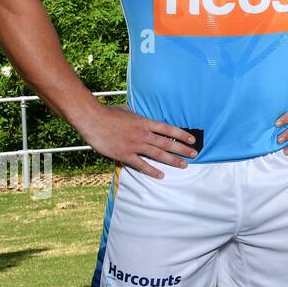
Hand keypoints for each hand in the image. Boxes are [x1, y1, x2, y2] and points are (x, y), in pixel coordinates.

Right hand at [76, 105, 197, 178]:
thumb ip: (138, 118)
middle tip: (194, 154)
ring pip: (158, 154)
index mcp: (145, 122)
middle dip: (182, 149)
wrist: (93, 119)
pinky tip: (161, 175)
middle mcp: (143, 134)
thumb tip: (144, 119)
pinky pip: (141, 164)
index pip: (168, 129)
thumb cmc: (109, 114)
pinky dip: (152, 170)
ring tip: (184, 165)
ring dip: (172, 160)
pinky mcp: (124, 154)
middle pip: (167, 143)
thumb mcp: (128, 112)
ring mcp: (134, 144)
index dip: (182, 134)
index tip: (192, 139)